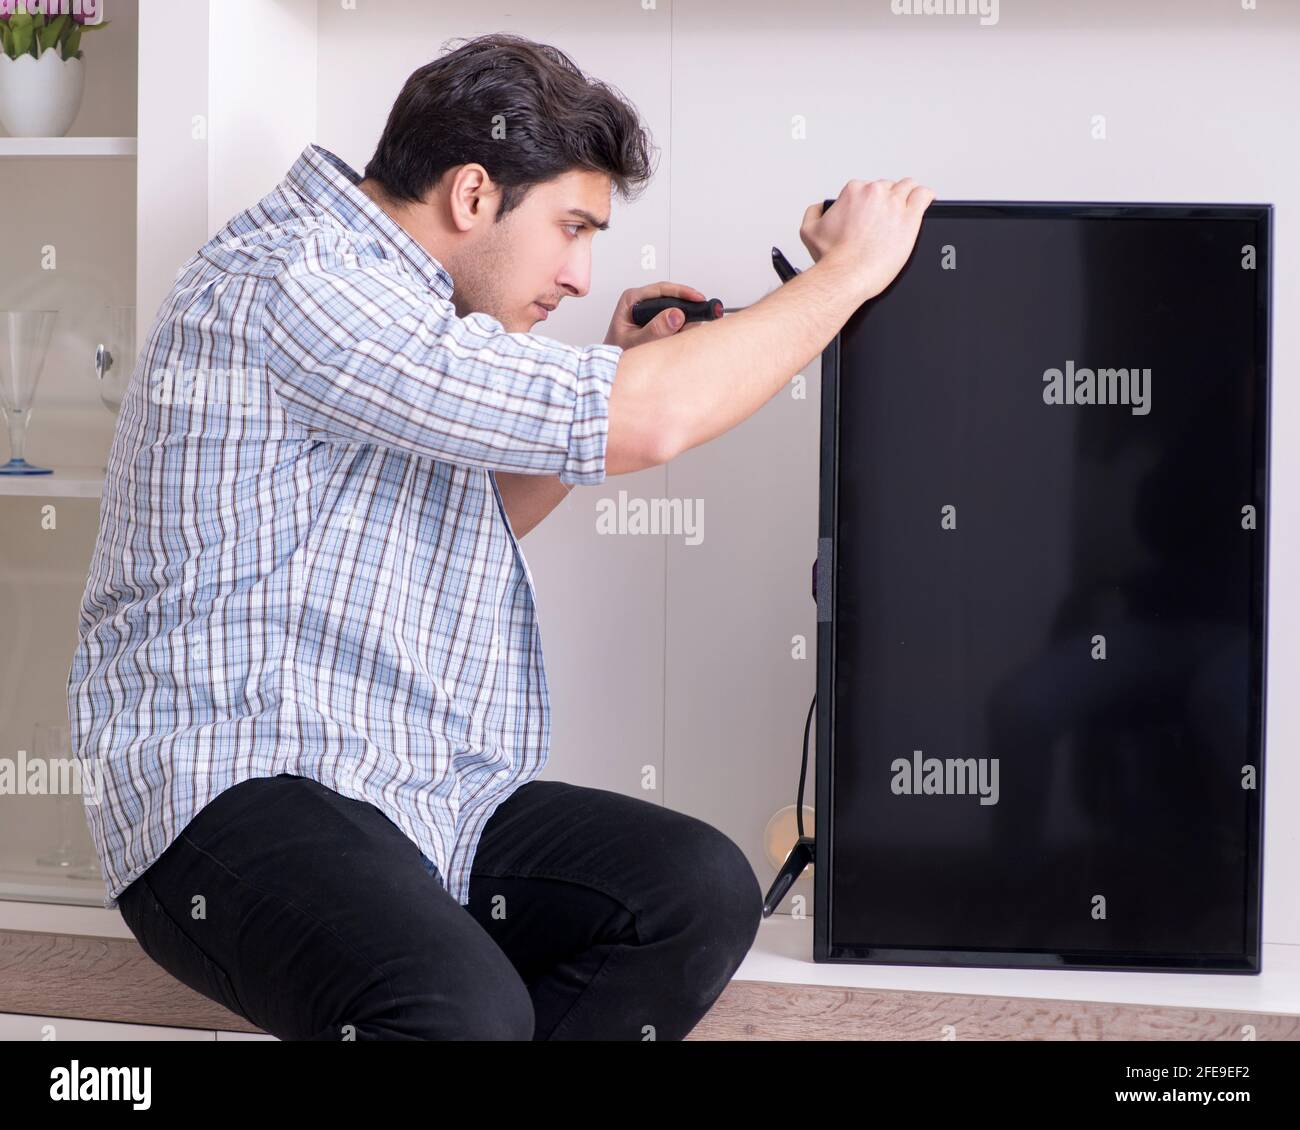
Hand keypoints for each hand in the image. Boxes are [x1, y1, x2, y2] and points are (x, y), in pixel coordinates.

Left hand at [603, 281, 707, 348]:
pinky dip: (683, 325)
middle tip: (705, 310)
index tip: (698, 298)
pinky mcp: (656, 319)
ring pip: (674, 306)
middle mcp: (641, 301)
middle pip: (671, 296)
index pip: (661, 289)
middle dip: (688, 304)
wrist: (612, 366)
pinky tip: (687, 331)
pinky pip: (674, 318)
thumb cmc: (617, 352)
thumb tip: (675, 315)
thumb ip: (654, 330)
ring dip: (687, 316)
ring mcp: (649, 310)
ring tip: (695, 325)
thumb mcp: (635, 342)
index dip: (683, 292)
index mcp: (631, 300)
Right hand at [799, 178, 935, 301]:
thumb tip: (822, 207)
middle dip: (886, 200)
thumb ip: (814, 212)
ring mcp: (894, 205)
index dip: (868, 202)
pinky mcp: (910, 218)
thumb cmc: (831, 258)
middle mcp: (875, 193)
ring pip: (907, 187)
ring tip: (905, 208)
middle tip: (885, 218)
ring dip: (906, 196)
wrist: (845, 276)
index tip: (869, 215)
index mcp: (854, 192)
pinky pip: (924, 196)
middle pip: (887, 187)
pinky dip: (925, 197)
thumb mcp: (808, 230)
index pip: (867, 187)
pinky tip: (923, 204)